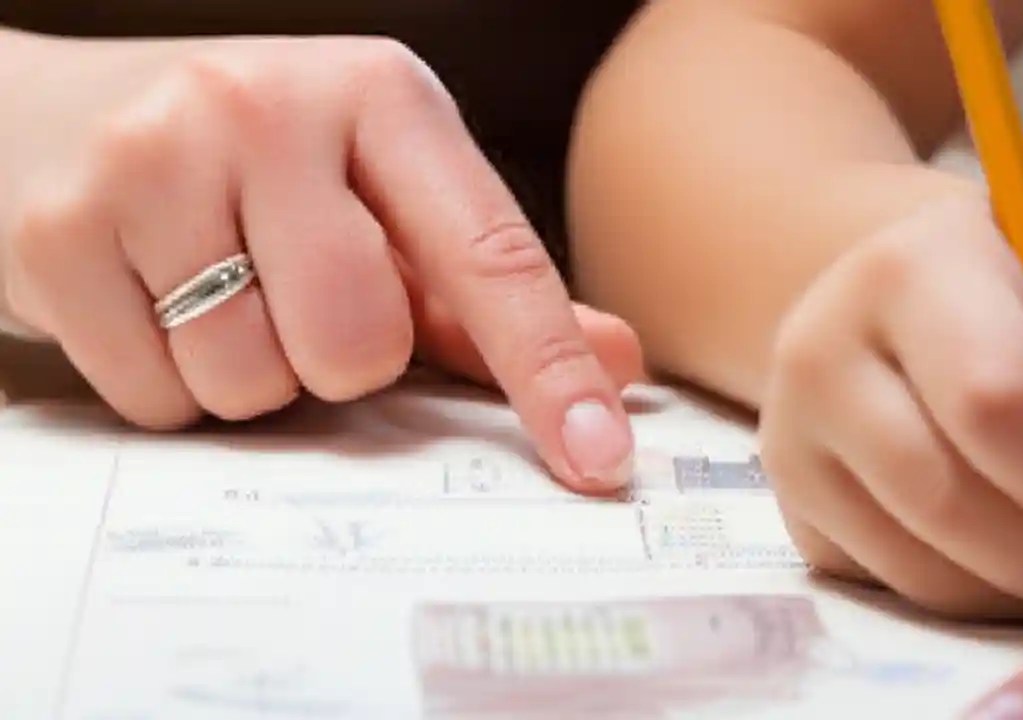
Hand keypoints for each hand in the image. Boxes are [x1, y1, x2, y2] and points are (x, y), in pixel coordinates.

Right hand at [0, 34, 639, 491]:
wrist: (48, 117)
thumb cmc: (247, 167)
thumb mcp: (375, 195)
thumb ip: (487, 290)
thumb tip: (615, 364)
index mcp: (382, 95)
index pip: (490, 254)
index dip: (549, 370)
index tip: (597, 457)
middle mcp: (269, 106)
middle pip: (360, 347)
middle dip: (337, 362)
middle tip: (293, 299)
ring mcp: (151, 158)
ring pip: (252, 386)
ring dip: (248, 375)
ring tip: (212, 294)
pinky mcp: (57, 230)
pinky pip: (158, 402)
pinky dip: (167, 387)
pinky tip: (147, 303)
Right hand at [759, 196, 1022, 617]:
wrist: (895, 293)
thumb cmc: (1020, 292)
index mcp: (910, 272)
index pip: (992, 400)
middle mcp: (821, 351)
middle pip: (945, 498)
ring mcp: (789, 435)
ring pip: (916, 563)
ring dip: (1019, 587)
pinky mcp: (790, 503)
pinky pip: (890, 587)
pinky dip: (970, 593)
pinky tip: (1005, 544)